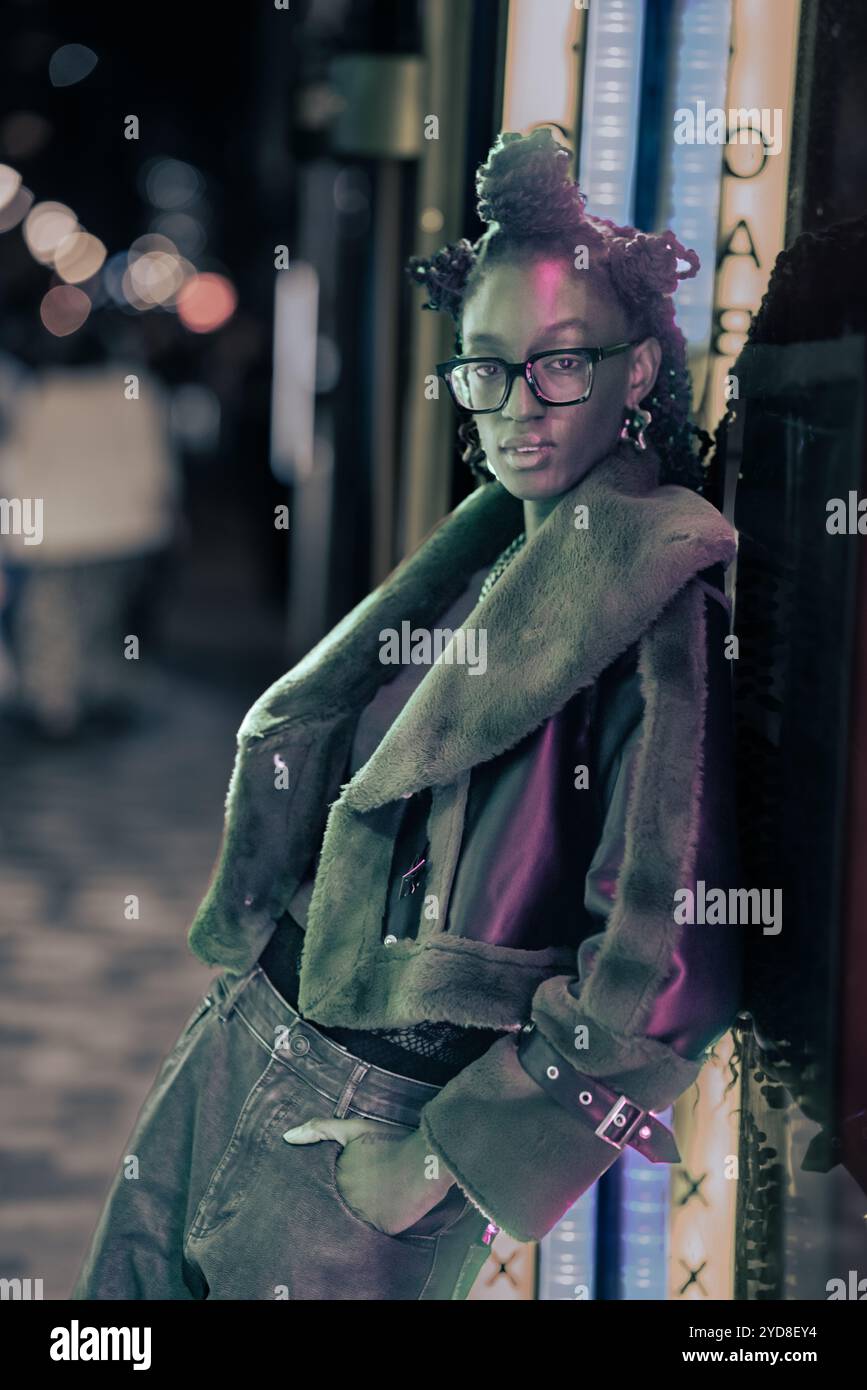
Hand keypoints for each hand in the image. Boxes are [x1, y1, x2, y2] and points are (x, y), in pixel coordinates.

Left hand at [283, 1117, 455, 1234]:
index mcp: (336, 1176)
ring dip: (354, 1217)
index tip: (342, 1184)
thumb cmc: (390, 1142)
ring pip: (349, 1221)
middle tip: (359, 1197)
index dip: (331, 1187)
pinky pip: (371, 1233)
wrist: (424, 1161)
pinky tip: (381, 1219)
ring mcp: (362, 1216)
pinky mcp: (381, 1229)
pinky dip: (373, 1228)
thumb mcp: (354, 1128)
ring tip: (368, 1210)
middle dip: (341, 1203)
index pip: (323, 1189)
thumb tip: (286, 1137)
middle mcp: (344, 1198)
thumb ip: (319, 1129)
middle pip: (335, 1205)